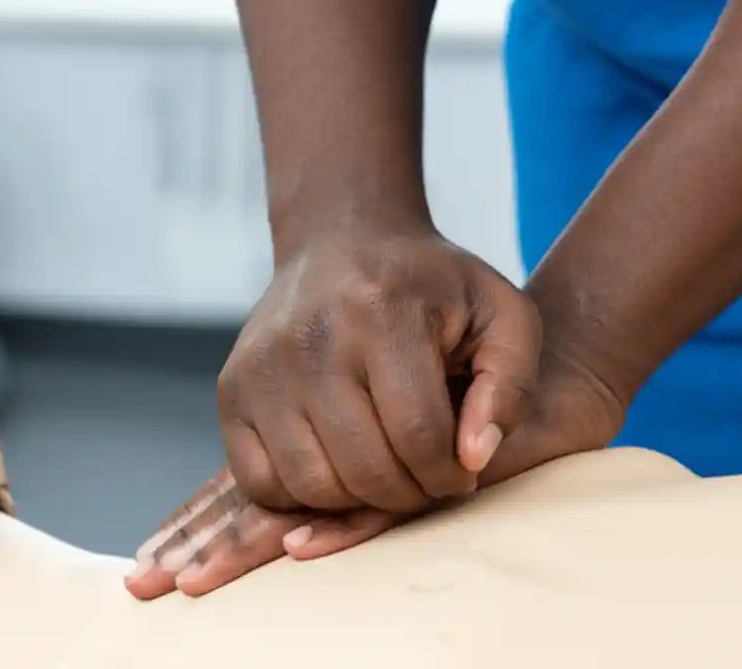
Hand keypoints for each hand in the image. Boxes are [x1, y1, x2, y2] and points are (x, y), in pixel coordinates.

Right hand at [219, 228, 539, 513]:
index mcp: (382, 313)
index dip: (450, 475)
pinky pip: (260, 483)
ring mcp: (261, 367)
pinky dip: (302, 497)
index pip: (419, 436)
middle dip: (409, 495)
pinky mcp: (231, 390)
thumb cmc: (432, 287)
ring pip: (311, 487)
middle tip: (427, 480)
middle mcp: (311, 339)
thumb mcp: (501, 316)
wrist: (343, 239)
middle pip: (364, 470)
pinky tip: (339, 467)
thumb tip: (474, 458)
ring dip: (358, 501)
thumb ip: (509, 386)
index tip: (462, 473)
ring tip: (387, 473)